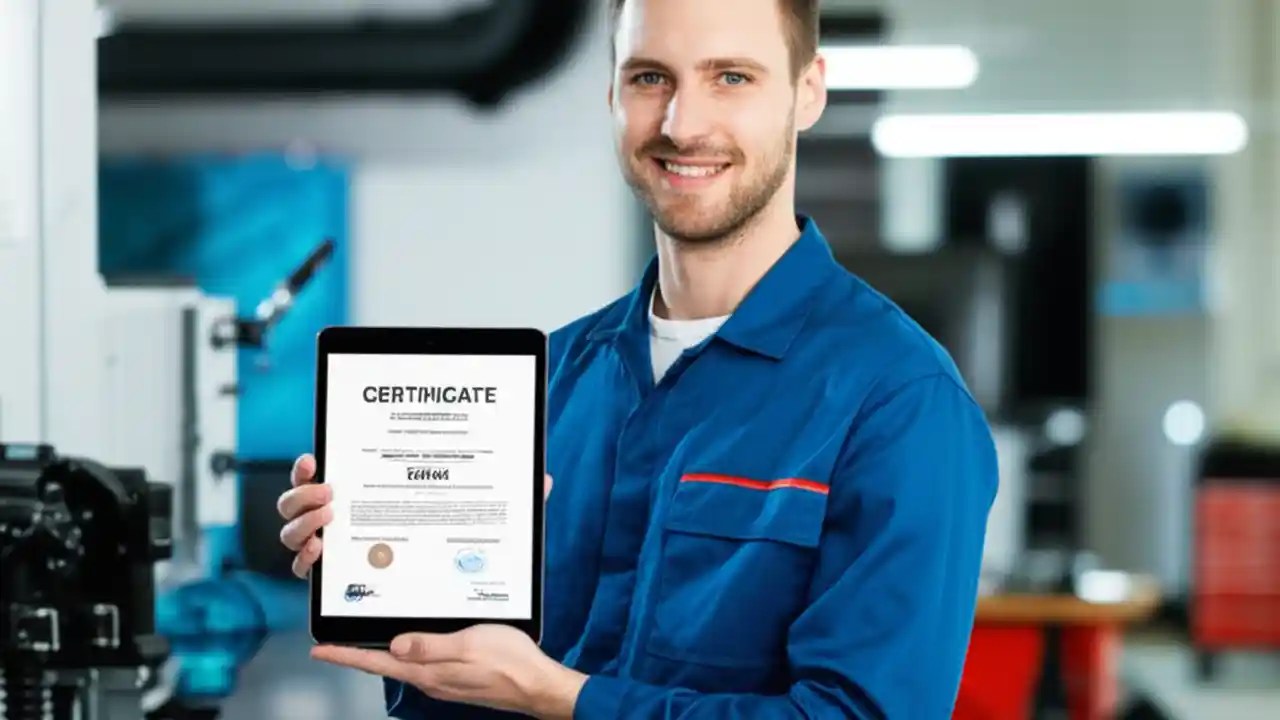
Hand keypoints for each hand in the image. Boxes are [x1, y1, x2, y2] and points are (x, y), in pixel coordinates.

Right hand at [277, 463, 551, 579]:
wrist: (460, 624)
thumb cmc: (464, 552)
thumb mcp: (485, 521)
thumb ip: (510, 498)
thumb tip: (544, 478)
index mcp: (372, 490)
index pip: (330, 470)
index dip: (313, 463)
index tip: (317, 458)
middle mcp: (345, 517)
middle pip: (300, 499)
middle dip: (303, 493)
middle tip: (327, 493)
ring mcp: (336, 549)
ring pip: (294, 532)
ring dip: (301, 523)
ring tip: (325, 523)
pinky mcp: (336, 580)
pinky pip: (306, 570)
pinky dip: (304, 561)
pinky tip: (320, 555)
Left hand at [311, 625, 585, 718]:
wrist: (538, 685)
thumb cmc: (509, 662)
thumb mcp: (468, 644)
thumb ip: (430, 645)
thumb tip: (394, 645)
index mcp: (428, 671)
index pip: (376, 662)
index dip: (346, 655)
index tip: (320, 650)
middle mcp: (431, 680)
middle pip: (385, 664)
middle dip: (358, 653)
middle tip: (335, 642)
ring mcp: (444, 682)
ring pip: (404, 665)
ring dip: (382, 652)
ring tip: (365, 639)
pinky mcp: (457, 680)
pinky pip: (424, 665)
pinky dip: (409, 653)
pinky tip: (412, 643)